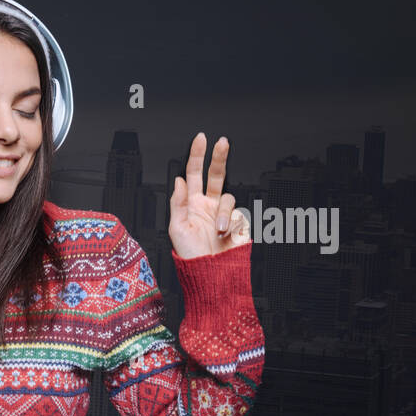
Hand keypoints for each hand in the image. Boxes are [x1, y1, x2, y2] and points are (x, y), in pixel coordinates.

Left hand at [168, 132, 251, 259]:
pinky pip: (238, 215)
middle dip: (219, 157)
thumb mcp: (176, 229)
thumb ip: (178, 202)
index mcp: (191, 205)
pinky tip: (226, 237)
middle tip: (222, 142)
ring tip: (218, 231)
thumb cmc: (190, 257)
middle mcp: (207, 206)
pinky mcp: (237, 223)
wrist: (210, 275)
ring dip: (223, 214)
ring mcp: (223, 214)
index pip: (194, 175)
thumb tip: (178, 180)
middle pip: (215, 175)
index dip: (197, 156)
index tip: (200, 140)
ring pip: (227, 197)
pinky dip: (232, 225)